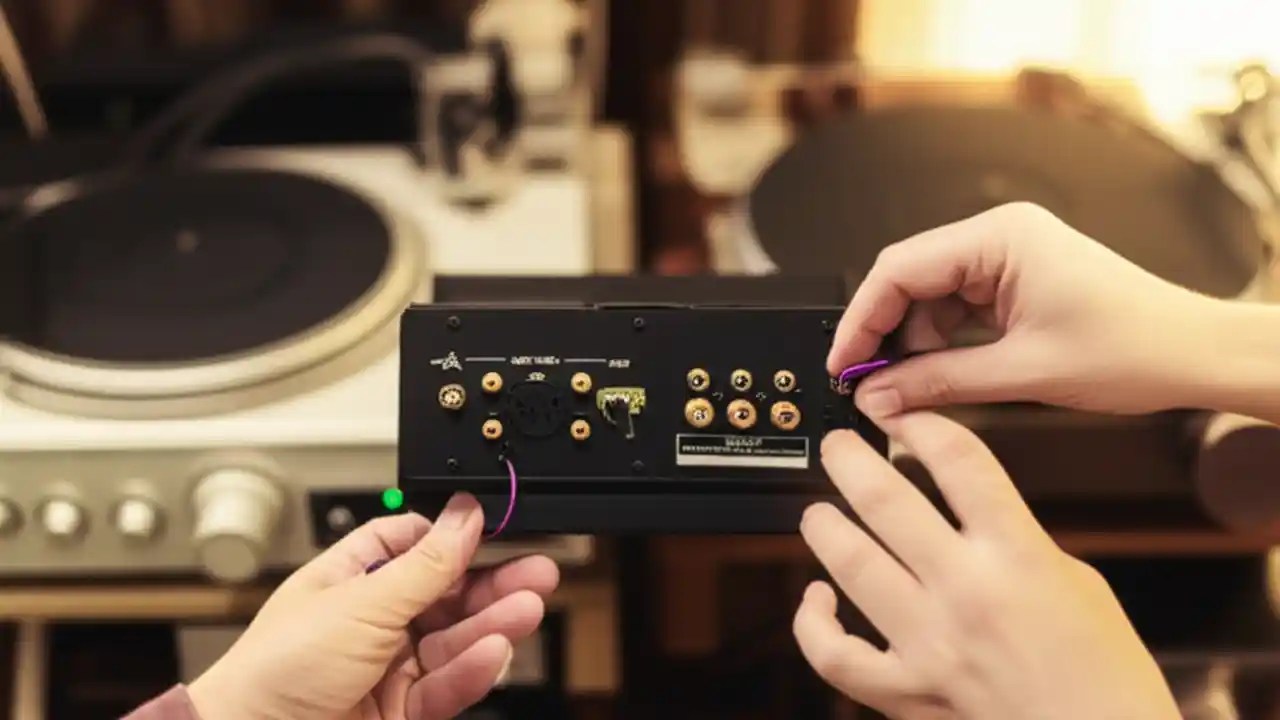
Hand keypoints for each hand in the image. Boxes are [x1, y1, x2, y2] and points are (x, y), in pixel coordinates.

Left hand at [188, 494, 558, 719]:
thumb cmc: (275, 671)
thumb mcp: (362, 603)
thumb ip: (425, 564)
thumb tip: (464, 514)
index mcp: (350, 577)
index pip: (414, 544)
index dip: (456, 536)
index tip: (498, 527)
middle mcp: (370, 620)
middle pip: (446, 593)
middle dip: (492, 584)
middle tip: (537, 573)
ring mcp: (387, 668)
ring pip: (454, 639)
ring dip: (492, 624)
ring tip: (527, 610)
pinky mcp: (401, 710)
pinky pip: (448, 684)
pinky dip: (474, 669)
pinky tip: (495, 652)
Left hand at [793, 416, 1179, 719]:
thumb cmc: (1104, 675)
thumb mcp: (1077, 582)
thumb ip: (1013, 540)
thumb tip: (963, 514)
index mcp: (1020, 558)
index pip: (960, 462)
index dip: (922, 425)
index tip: (903, 415)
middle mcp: (967, 594)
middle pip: (886, 500)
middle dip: (850, 459)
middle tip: (839, 446)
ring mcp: (930, 644)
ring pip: (850, 563)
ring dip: (824, 525)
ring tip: (819, 510)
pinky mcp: (906, 692)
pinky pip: (835, 654)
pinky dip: (812, 623)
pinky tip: (816, 598)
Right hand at [827, 202, 1213, 417]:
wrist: (1194, 354)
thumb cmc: (1135, 346)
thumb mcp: (1022, 371)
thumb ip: (938, 383)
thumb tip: (878, 395)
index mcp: (1000, 236)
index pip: (899, 270)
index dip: (860, 321)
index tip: (841, 364)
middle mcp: (999, 237)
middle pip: (908, 281)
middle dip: (883, 335)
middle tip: (865, 384)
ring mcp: (1006, 259)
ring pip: (928, 300)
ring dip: (912, 346)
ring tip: (904, 391)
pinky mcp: (1013, 284)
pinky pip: (956, 311)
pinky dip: (940, 346)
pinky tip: (932, 378)